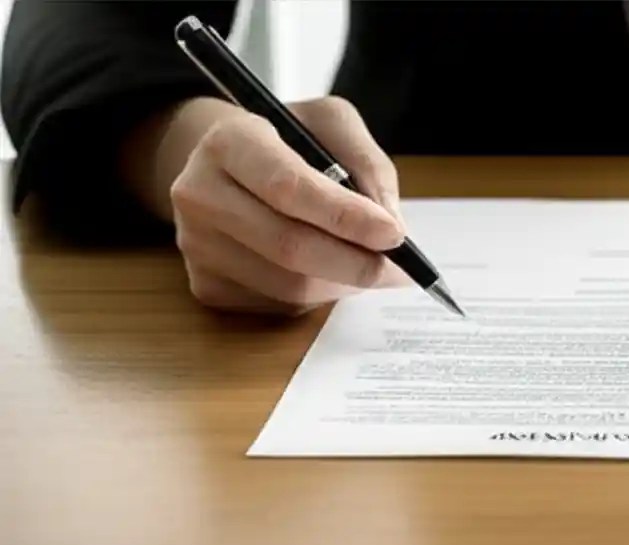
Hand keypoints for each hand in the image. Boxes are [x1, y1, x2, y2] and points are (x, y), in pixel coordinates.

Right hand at [168, 96, 407, 314]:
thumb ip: (367, 163)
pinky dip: (320, 295)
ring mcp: (197, 245)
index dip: (346, 216)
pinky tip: (329, 270)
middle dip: (357, 263)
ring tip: (370, 266)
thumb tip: (390, 224)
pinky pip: (279, 305)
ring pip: (289, 286)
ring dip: (344, 283)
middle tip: (400, 268)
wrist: (221, 165)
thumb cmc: (285, 141)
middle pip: (289, 246)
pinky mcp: (206, 285)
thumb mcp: (330, 124)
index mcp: (229, 142)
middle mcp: (200, 194)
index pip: (289, 187)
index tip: (393, 234)